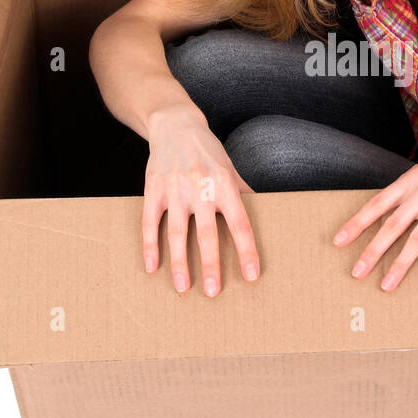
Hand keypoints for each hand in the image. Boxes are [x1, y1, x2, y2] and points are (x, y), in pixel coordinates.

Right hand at [141, 103, 259, 296]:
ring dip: (179, 262)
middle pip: (206, 233)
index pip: (240, 223)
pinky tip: (152, 267)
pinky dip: (149, 246)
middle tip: (214, 292)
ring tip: (183, 287)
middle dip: (211, 264)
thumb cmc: (208, 151)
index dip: (247, 250)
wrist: (175, 124)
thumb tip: (268, 211)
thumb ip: (244, 193)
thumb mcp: (231, 168)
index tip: (251, 275)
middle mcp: (200, 188)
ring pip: (176, 232)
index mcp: (225, 185)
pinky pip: (150, 222)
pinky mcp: (153, 190)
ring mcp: (174, 190)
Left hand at [331, 123, 417, 297]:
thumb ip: (415, 185)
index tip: (338, 241)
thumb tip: (397, 202)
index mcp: (412, 179)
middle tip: (356, 272)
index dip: (357, 224)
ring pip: (416, 242)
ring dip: (400, 266)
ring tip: (386, 286)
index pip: (377, 204)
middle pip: (392, 227)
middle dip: (372, 251)